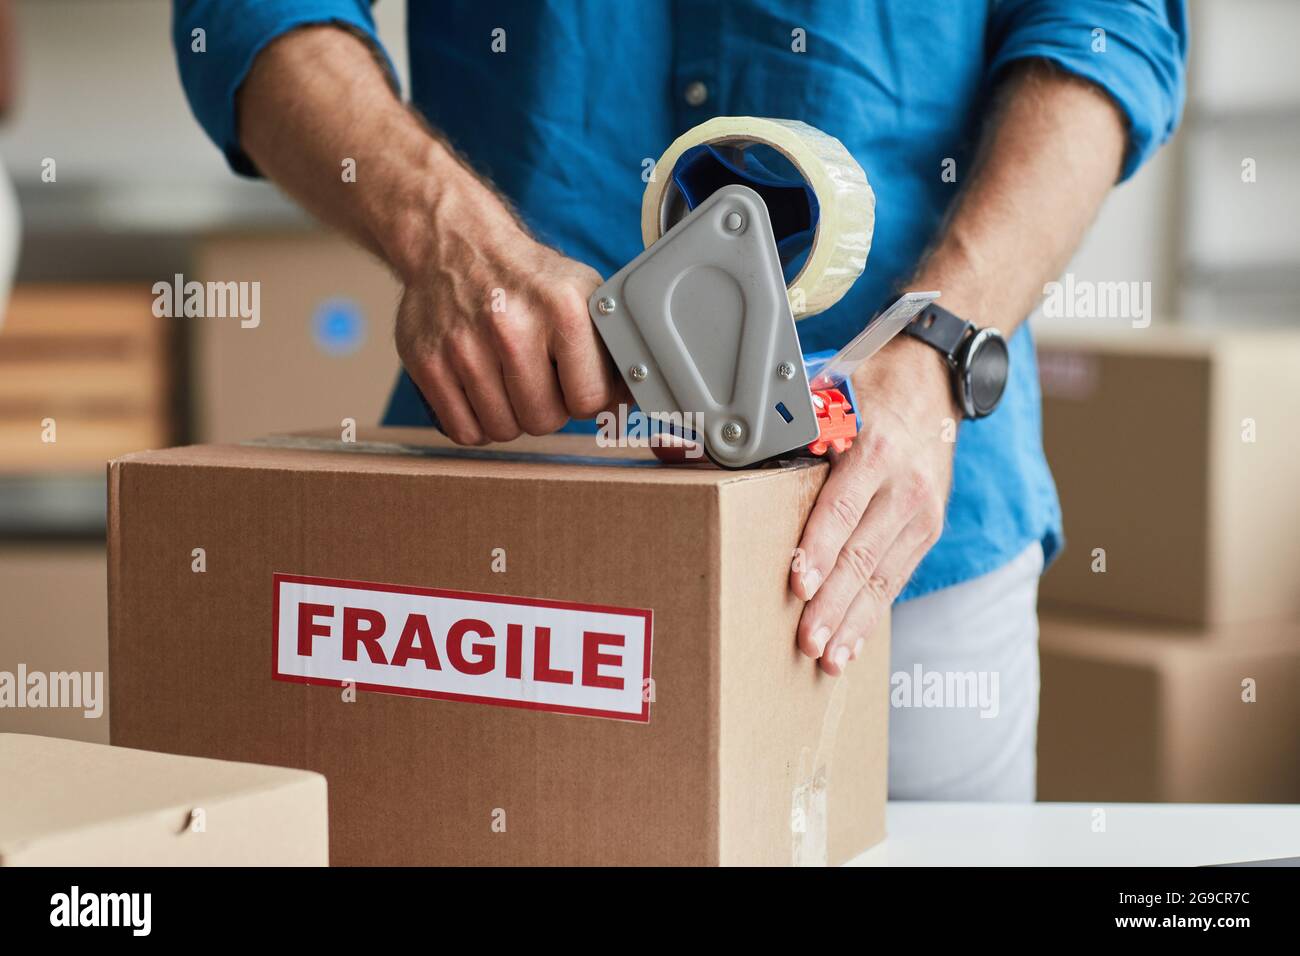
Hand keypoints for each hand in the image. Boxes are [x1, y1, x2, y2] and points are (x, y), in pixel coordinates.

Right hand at [394, 171, 627, 444]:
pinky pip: (463, 431)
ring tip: (509, 384)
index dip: (587, 400)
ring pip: (503, 430)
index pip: (589, 400)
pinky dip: (476, 423)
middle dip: (547, 410)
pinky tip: (481, 394)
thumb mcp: (580, 295)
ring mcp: (464, 346)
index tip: (578, 387)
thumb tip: (629, 404)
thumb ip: (608, 347)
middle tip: (540, 383)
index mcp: (561, 308)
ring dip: (511, 417)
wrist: (454, 243)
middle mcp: (512, 326)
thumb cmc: (525, 279)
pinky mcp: (427, 361)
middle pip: (544, 420)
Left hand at [790, 336, 958, 674]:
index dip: (819, 549)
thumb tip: (743, 443)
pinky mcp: (929, 530)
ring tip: (829, 659)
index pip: (842, 508)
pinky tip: (853, 643)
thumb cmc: (871, 386)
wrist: (937, 380)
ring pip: (884, 577)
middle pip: (863, 554)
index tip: (799, 584)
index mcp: (876, 449)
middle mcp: (905, 485)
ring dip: (854, 623)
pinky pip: (898, 578)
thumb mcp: (835, 391)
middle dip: (833, 604)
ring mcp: (922, 512)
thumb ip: (797, 423)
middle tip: (806, 642)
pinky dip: (873, 614)